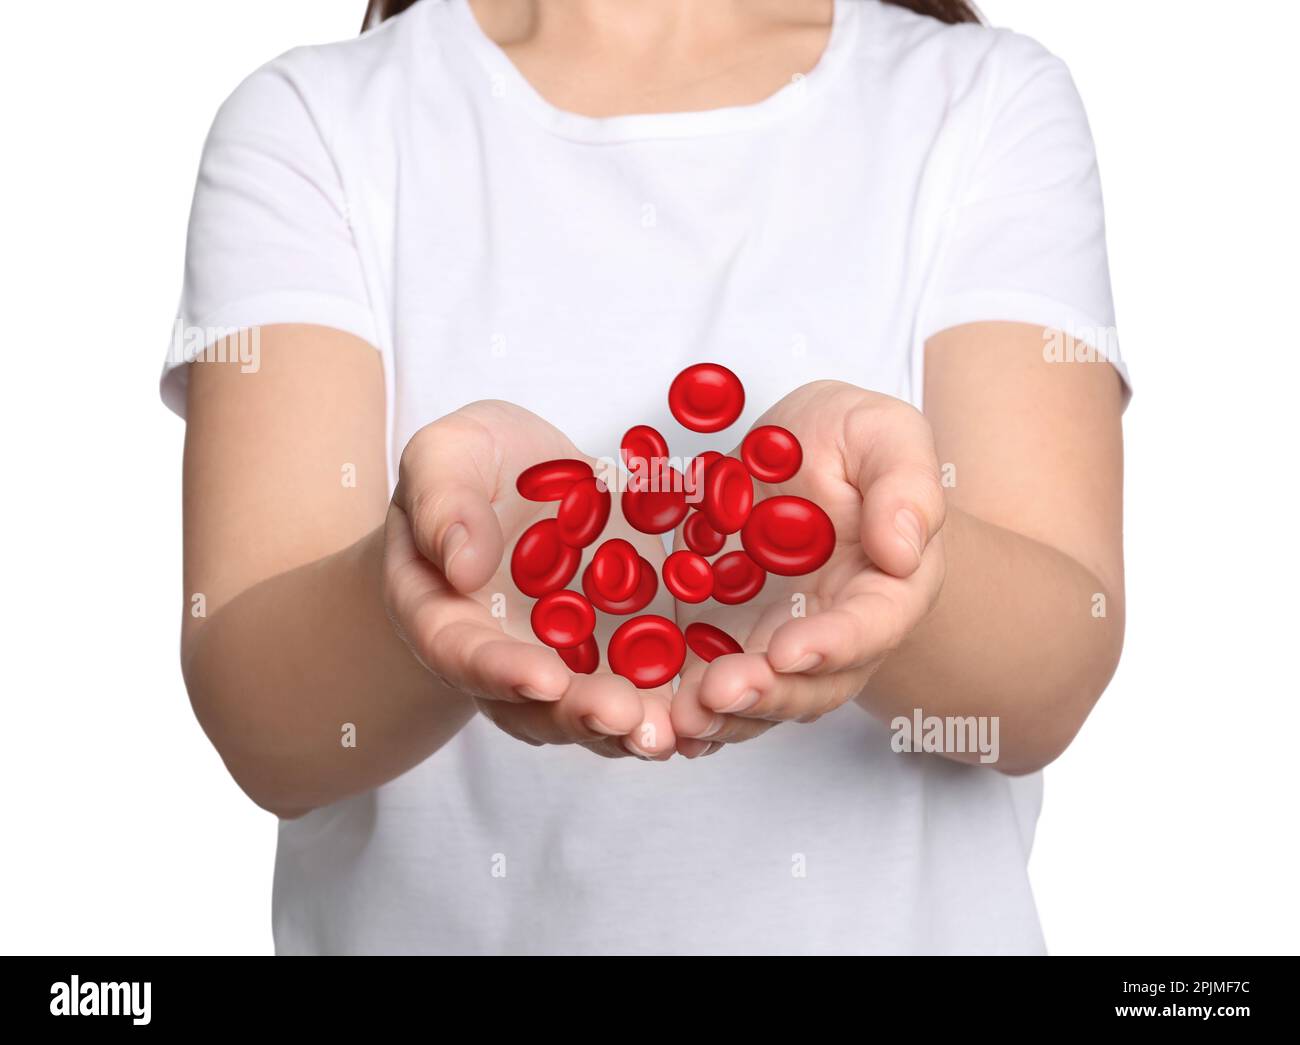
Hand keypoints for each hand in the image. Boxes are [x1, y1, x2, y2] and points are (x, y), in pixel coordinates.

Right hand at [384, 400, 675, 758]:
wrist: (522, 477)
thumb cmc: (467, 466)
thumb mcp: (444, 457)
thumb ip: (443, 505)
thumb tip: (463, 567)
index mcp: (445, 617)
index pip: (463, 655)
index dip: (501, 672)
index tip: (543, 678)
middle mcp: (506, 657)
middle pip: (535, 705)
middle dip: (582, 713)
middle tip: (624, 716)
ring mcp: (570, 659)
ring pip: (597, 710)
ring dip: (636, 725)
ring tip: (676, 728)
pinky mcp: (625, 646)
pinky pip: (651, 682)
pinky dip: (682, 699)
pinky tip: (721, 701)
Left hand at [670, 381, 946, 754]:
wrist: (798, 452)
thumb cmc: (851, 440)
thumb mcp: (884, 435)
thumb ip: (904, 486)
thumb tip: (903, 552)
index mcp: (887, 586)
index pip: (871, 626)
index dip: (833, 644)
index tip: (789, 651)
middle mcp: (838, 632)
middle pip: (813, 684)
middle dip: (765, 694)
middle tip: (717, 693)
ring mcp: (781, 644)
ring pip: (760, 699)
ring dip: (722, 716)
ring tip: (677, 719)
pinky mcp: (729, 641)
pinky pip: (711, 686)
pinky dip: (686, 708)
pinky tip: (652, 722)